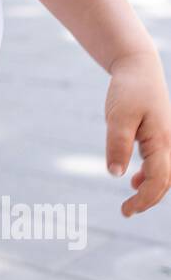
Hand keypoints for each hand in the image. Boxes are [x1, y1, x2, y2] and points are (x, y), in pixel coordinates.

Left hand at [105, 50, 170, 215]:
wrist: (138, 67)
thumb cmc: (129, 89)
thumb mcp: (117, 117)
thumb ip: (117, 145)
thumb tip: (115, 174)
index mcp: (161, 141)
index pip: (159, 180)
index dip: (144, 199)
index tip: (126, 210)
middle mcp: (169, 143)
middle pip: (165, 181)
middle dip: (148, 199)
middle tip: (126, 212)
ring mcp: (166, 139)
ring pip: (165, 173)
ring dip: (150, 189)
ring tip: (131, 201)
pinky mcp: (159, 136)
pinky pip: (160, 162)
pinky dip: (149, 175)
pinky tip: (133, 178)